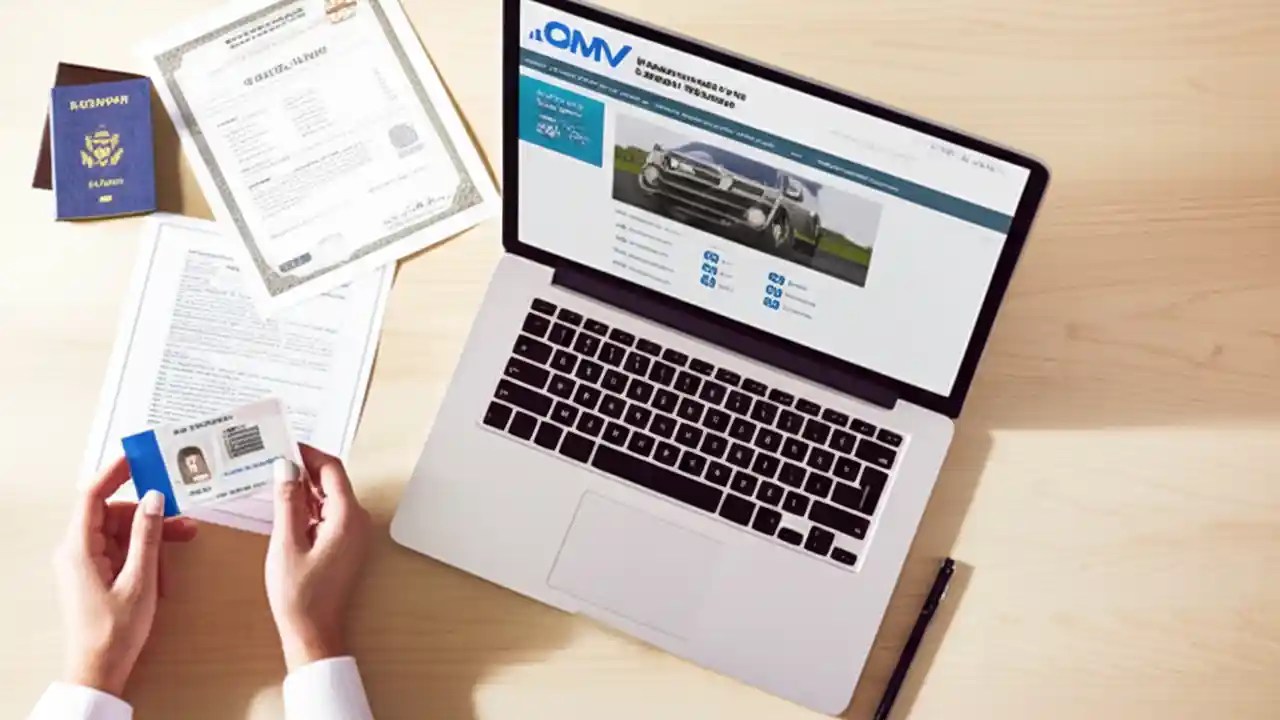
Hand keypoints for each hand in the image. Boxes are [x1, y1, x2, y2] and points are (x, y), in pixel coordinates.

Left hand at [54, 458, 198, 696]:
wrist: (98, 670)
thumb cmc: (114, 631)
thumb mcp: (140, 579)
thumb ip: (147, 535)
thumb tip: (154, 498)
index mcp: (79, 548)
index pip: (93, 496)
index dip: (115, 472)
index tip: (138, 456)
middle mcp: (77, 551)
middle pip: (114, 513)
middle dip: (149, 511)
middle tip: (182, 511)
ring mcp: (86, 563)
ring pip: (121, 531)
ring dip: (152, 533)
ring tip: (185, 538)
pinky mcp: (96, 574)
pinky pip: (122, 549)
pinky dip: (145, 551)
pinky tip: (166, 565)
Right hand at [266, 445, 370, 669]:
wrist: (314, 633)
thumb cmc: (299, 594)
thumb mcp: (286, 543)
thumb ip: (287, 502)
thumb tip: (285, 468)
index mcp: (347, 516)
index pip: (332, 469)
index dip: (308, 454)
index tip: (284, 445)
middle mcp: (357, 521)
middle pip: (333, 481)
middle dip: (304, 469)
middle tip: (272, 460)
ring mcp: (353, 534)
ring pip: (330, 498)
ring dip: (305, 489)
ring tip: (273, 480)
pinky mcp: (345, 545)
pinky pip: (329, 515)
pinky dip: (309, 507)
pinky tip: (285, 508)